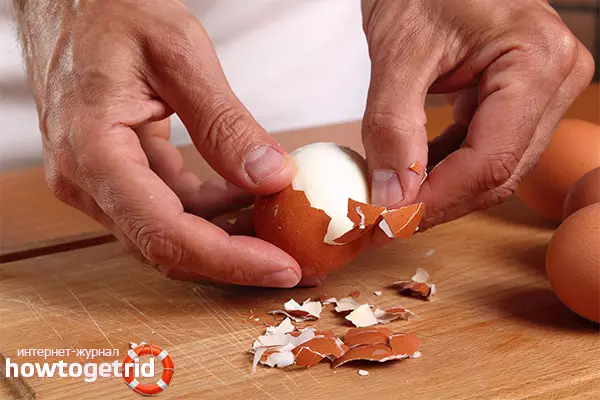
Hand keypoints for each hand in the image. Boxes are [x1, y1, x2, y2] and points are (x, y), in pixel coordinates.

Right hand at [15, 0, 300, 286]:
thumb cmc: (108, 8)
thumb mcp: (179, 53)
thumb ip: (224, 122)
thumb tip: (271, 177)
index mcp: (93, 150)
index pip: (165, 231)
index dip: (228, 259)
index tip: (281, 267)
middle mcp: (86, 178)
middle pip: (166, 246)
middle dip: (234, 259)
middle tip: (293, 260)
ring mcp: (96, 179)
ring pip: (167, 232)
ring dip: (225, 236)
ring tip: (279, 226)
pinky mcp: (113, 172)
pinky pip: (165, 206)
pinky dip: (209, 210)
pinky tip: (245, 197)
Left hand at [361, 0, 593, 227]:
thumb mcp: (399, 51)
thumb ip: (393, 126)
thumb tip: (390, 198)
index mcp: (537, 61)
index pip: (491, 161)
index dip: (438, 201)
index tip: (389, 222)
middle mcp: (553, 79)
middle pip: (498, 173)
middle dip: (437, 203)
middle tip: (383, 223)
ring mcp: (540, 90)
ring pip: (493, 169)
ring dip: (440, 191)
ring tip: (390, 201)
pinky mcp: (518, 97)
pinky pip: (484, 150)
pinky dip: (445, 169)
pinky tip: (410, 175)